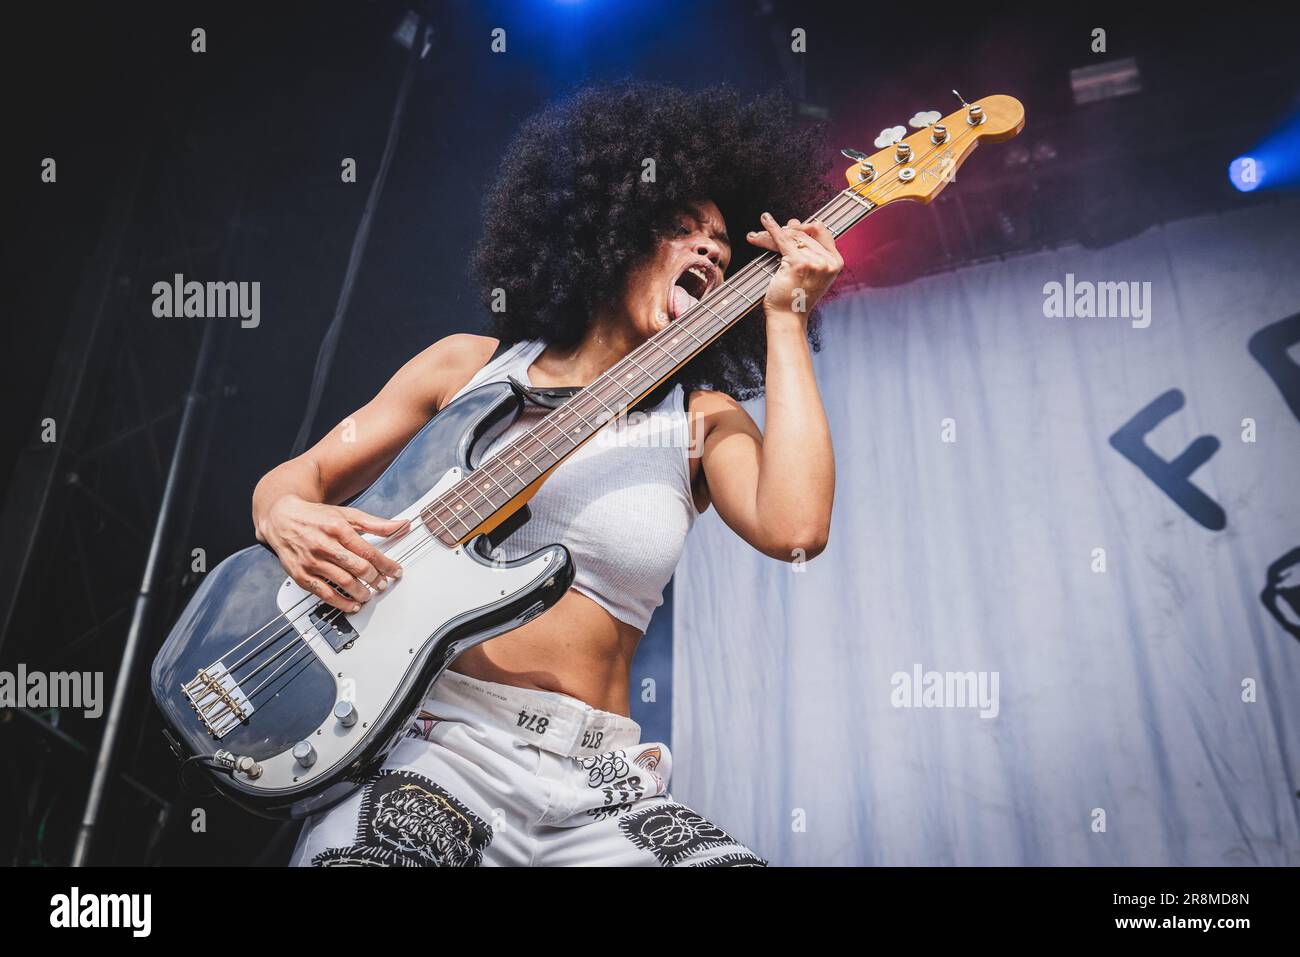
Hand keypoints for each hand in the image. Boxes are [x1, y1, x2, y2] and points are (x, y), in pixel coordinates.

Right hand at [259, 496, 408, 611]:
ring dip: (361, 593)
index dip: (386, 565)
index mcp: (338, 529)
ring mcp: (311, 561)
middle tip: (383, 584)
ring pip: (343, 582)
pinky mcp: (301, 575)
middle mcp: (324, 545)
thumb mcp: (347, 515)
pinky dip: (341, 603)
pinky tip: (352, 605)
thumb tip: (401, 525)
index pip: (369, 552)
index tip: (396, 572)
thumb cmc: (316, 518)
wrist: (281, 519)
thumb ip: (375, 524)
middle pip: (358, 568)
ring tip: (369, 594)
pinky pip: (324, 594)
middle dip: (375, 579)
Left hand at [746, 212, 843, 320]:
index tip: (790, 227)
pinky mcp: (799, 263)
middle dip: (783, 231)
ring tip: (757, 236)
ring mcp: (815, 262)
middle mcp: (828, 261)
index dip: (804, 226)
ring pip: (791, 237)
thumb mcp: (809, 271)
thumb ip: (807, 248)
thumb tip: (795, 221)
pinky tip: (765, 220)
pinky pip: (783, 240)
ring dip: (771, 234)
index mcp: (835, 262)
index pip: (821, 231)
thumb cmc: (795, 297)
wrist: (788, 317)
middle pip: (803, 234)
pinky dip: (772, 228)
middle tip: (765, 232)